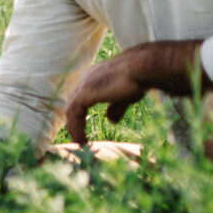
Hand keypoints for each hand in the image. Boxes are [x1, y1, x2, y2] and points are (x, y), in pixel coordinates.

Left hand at [63, 40, 209, 145]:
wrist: (141, 68)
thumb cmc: (137, 79)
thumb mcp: (124, 96)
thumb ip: (116, 107)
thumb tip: (110, 120)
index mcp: (92, 79)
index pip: (79, 99)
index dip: (79, 115)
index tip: (82, 130)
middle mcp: (84, 80)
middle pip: (72, 104)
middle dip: (74, 123)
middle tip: (79, 140)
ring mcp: (83, 85)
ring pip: (71, 111)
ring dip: (74, 128)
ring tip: (80, 144)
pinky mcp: (85, 93)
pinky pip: (74, 114)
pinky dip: (76, 127)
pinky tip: (81, 139)